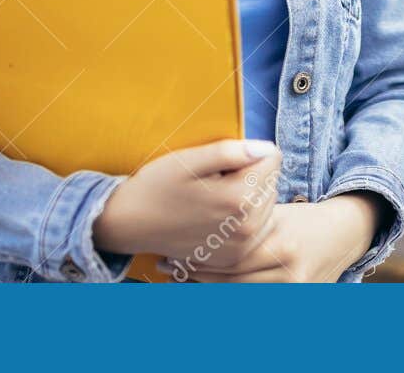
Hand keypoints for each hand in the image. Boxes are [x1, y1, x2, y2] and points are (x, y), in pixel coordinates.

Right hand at [93, 139, 280, 262]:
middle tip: (216, 179)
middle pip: (272, 181)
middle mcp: (247, 228)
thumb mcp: (189, 160)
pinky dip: (244, 217)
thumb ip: (231, 152)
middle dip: (251, 173)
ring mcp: (241, 246)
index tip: (222, 161)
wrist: (130, 223)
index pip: (273, 157)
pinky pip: (257, 227)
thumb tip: (267, 148)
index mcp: (239, 199)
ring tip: (216, 195)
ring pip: (268, 203)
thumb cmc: (158, 186)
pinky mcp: (233, 256)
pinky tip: (218, 214)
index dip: (248, 151)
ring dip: (250, 195)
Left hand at [176, 193, 381, 282]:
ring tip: (181, 277)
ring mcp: (294, 289)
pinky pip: (254, 300)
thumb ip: (244, 222)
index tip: (174, 252)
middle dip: (196, 275)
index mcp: (282, 241)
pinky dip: (230, 295)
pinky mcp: (298, 299)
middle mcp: (288, 270)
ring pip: (239, 293)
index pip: (229, 257)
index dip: (198, 258)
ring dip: (207, 288)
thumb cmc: (301, 218)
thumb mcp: (273, 213)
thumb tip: (197, 227)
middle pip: (230, 280)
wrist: (343, 233)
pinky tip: (208, 289)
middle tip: (169, 266)